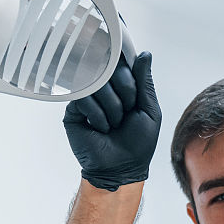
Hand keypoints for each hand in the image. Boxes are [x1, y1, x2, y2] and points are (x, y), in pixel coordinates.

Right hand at [62, 51, 161, 190]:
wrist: (120, 169)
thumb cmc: (138, 144)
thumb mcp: (149, 111)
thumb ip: (145, 83)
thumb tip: (145, 54)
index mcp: (123, 87)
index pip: (122, 63)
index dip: (129, 74)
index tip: (133, 93)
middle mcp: (105, 89)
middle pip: (110, 68)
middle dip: (125, 91)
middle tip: (127, 112)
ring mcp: (88, 98)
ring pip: (97, 82)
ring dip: (112, 107)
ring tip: (113, 125)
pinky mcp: (73, 110)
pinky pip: (83, 97)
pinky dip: (97, 114)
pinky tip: (99, 128)